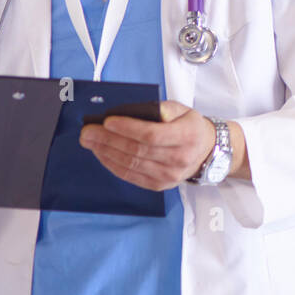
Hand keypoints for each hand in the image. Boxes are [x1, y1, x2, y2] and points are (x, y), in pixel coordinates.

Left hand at [79, 100, 215, 190]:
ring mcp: (169, 175)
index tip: (107, 121)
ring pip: (131, 165)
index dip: (127, 129)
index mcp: (187, 135)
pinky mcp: (159, 185)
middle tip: (88, 131)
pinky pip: (130, 176)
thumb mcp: (181, 110)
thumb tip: (130, 113)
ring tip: (90, 141)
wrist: (205, 151)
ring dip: (106, 152)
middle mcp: (179, 158)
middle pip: (137, 150)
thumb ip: (160, 109)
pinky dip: (112, 164)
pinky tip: (102, 154)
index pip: (152, 135)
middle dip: (108, 140)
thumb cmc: (189, 126)